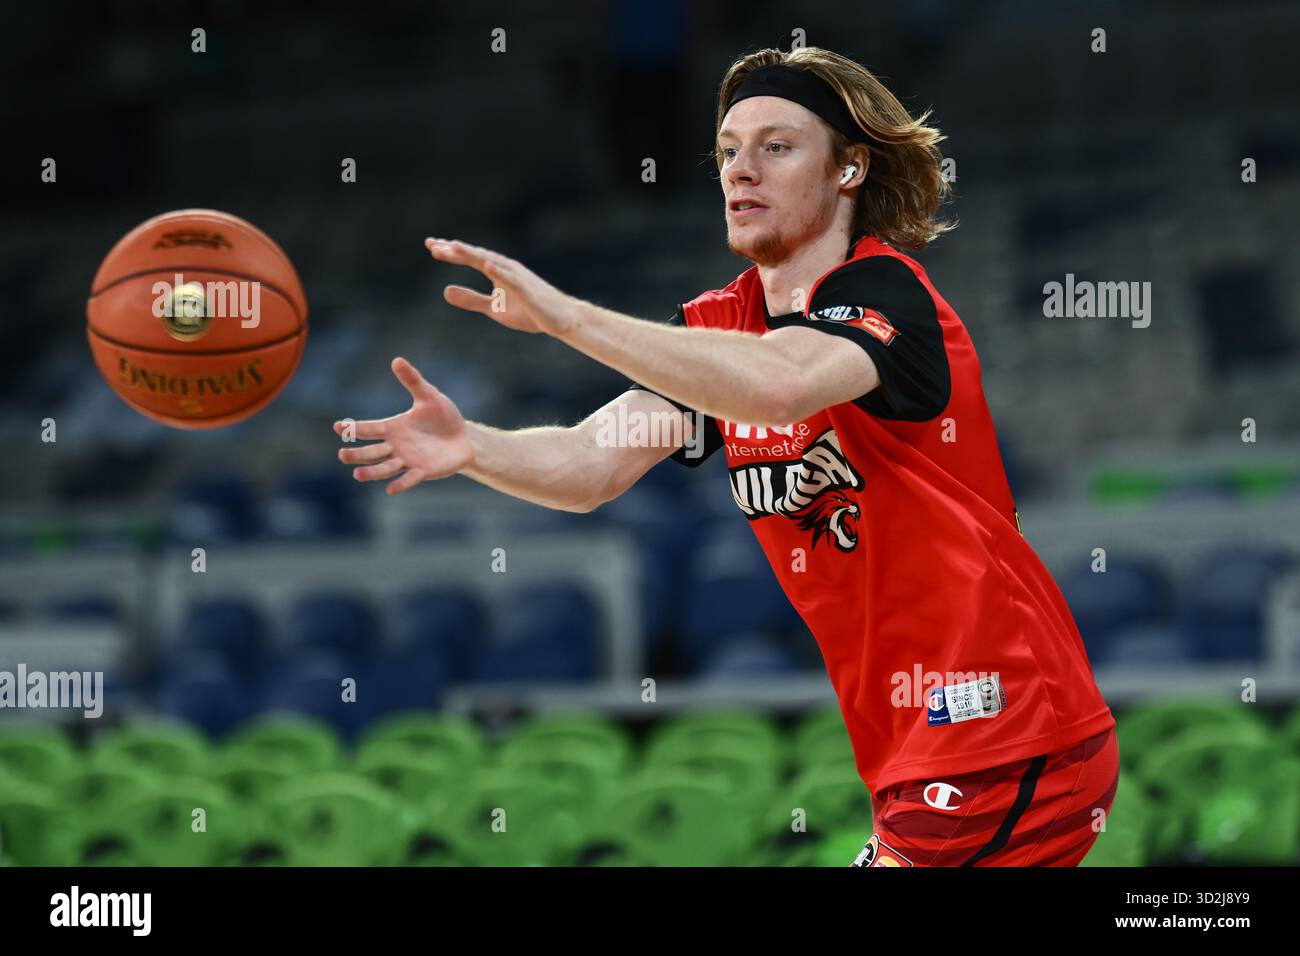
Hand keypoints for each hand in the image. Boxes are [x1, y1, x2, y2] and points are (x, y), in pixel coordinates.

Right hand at [333, 357, 474, 494]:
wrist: (464, 438)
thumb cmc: (443, 416)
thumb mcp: (429, 396)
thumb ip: (413, 380)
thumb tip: (397, 360)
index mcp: (393, 427)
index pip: (370, 428)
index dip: (354, 429)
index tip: (338, 427)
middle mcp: (396, 446)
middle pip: (372, 452)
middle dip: (357, 454)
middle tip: (342, 455)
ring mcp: (407, 460)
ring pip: (385, 468)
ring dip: (372, 472)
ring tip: (358, 474)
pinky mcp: (422, 472)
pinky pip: (409, 479)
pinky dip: (400, 484)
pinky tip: (390, 489)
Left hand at [426, 237, 579, 335]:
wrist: (560, 320)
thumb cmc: (529, 312)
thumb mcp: (493, 308)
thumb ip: (471, 299)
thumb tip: (444, 291)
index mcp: (497, 271)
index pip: (470, 258)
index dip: (450, 252)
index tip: (430, 246)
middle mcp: (506, 268)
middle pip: (476, 255)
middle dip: (455, 250)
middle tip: (432, 245)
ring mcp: (518, 277)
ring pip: (491, 261)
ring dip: (472, 253)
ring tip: (453, 246)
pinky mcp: (528, 290)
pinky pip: (512, 278)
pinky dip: (498, 270)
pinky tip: (485, 264)